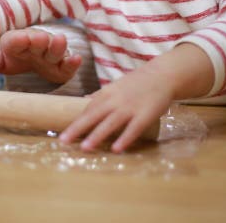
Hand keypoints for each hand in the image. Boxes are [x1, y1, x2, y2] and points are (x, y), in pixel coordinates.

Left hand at [0, 29, 81, 83]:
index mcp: (16, 42)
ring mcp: (49, 55)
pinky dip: (72, 63)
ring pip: (54, 50)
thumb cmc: (11, 55)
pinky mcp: (61, 68)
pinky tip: (77, 59)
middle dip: (39, 41)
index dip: (18, 40)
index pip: (14, 40)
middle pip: (38, 42)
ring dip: (57, 47)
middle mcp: (35, 45)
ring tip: (60, 40)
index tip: (22, 39)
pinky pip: (67, 66)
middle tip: (42, 38)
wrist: (29, 54)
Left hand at [58, 67, 172, 152]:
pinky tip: (116, 150)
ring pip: (110, 123)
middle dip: (77, 128)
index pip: (87, 110)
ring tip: (84, 148)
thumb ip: (100, 96)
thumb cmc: (137, 83)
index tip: (63, 135)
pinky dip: (124, 139)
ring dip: (97, 135)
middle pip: (93, 115)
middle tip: (63, 141)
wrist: (162, 75)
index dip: (75, 122)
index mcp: (106, 93)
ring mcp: (130, 107)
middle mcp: (115, 100)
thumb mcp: (115, 87)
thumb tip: (83, 101)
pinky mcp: (145, 115)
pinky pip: (133, 129)